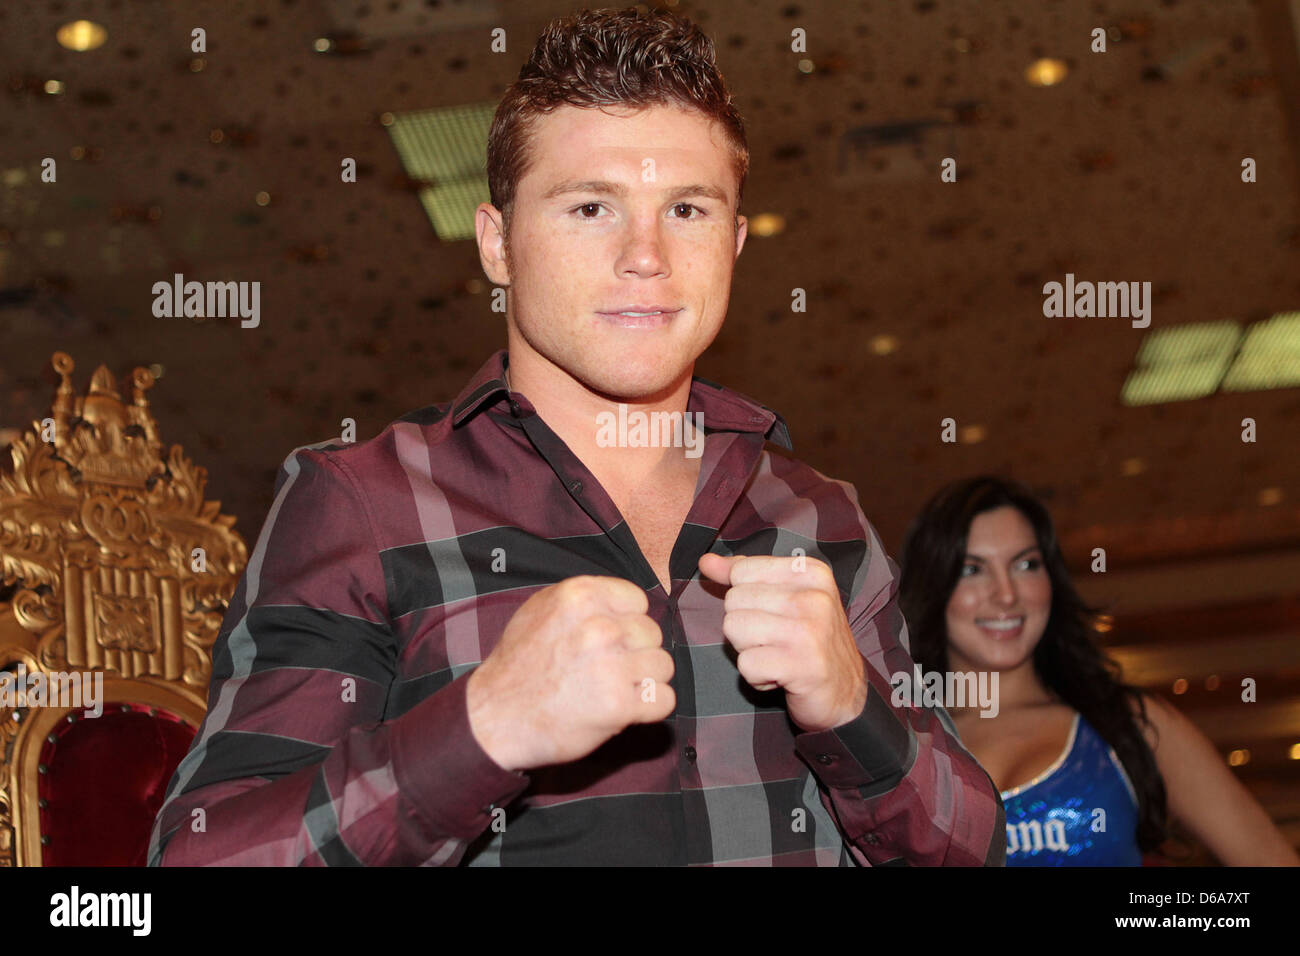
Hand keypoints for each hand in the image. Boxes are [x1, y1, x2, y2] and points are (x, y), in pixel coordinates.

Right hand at [467, 575, 674, 771]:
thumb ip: (584, 602)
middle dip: (635, 653)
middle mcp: (599, 626)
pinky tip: (622, 710)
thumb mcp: (540, 610)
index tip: (607, 641)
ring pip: (663, 666)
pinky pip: (663, 700)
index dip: (626, 622)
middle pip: (652, 634)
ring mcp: (611, 666)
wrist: (494, 718)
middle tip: (606, 670)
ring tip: (612, 690)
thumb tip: (626, 604)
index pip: (639, 601)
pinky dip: (648, 709)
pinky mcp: (618, 705)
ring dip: (644, 681)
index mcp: (580, 596)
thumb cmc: (518, 665)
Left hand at [698, 553, 866, 732]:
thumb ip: (743, 575)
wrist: (845, 693)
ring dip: (748, 651)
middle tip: (777, 641)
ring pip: (734, 629)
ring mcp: (810, 631)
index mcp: (811, 572)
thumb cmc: (809, 641)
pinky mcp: (802, 666)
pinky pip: (746, 664)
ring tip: (777, 656)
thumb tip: (706, 562)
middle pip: (734, 601)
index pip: (742, 571)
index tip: (775, 615)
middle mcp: (814, 597)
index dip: (747, 599)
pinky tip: (780, 676)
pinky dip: (756, 676)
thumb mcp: (784, 597)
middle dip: (745, 627)